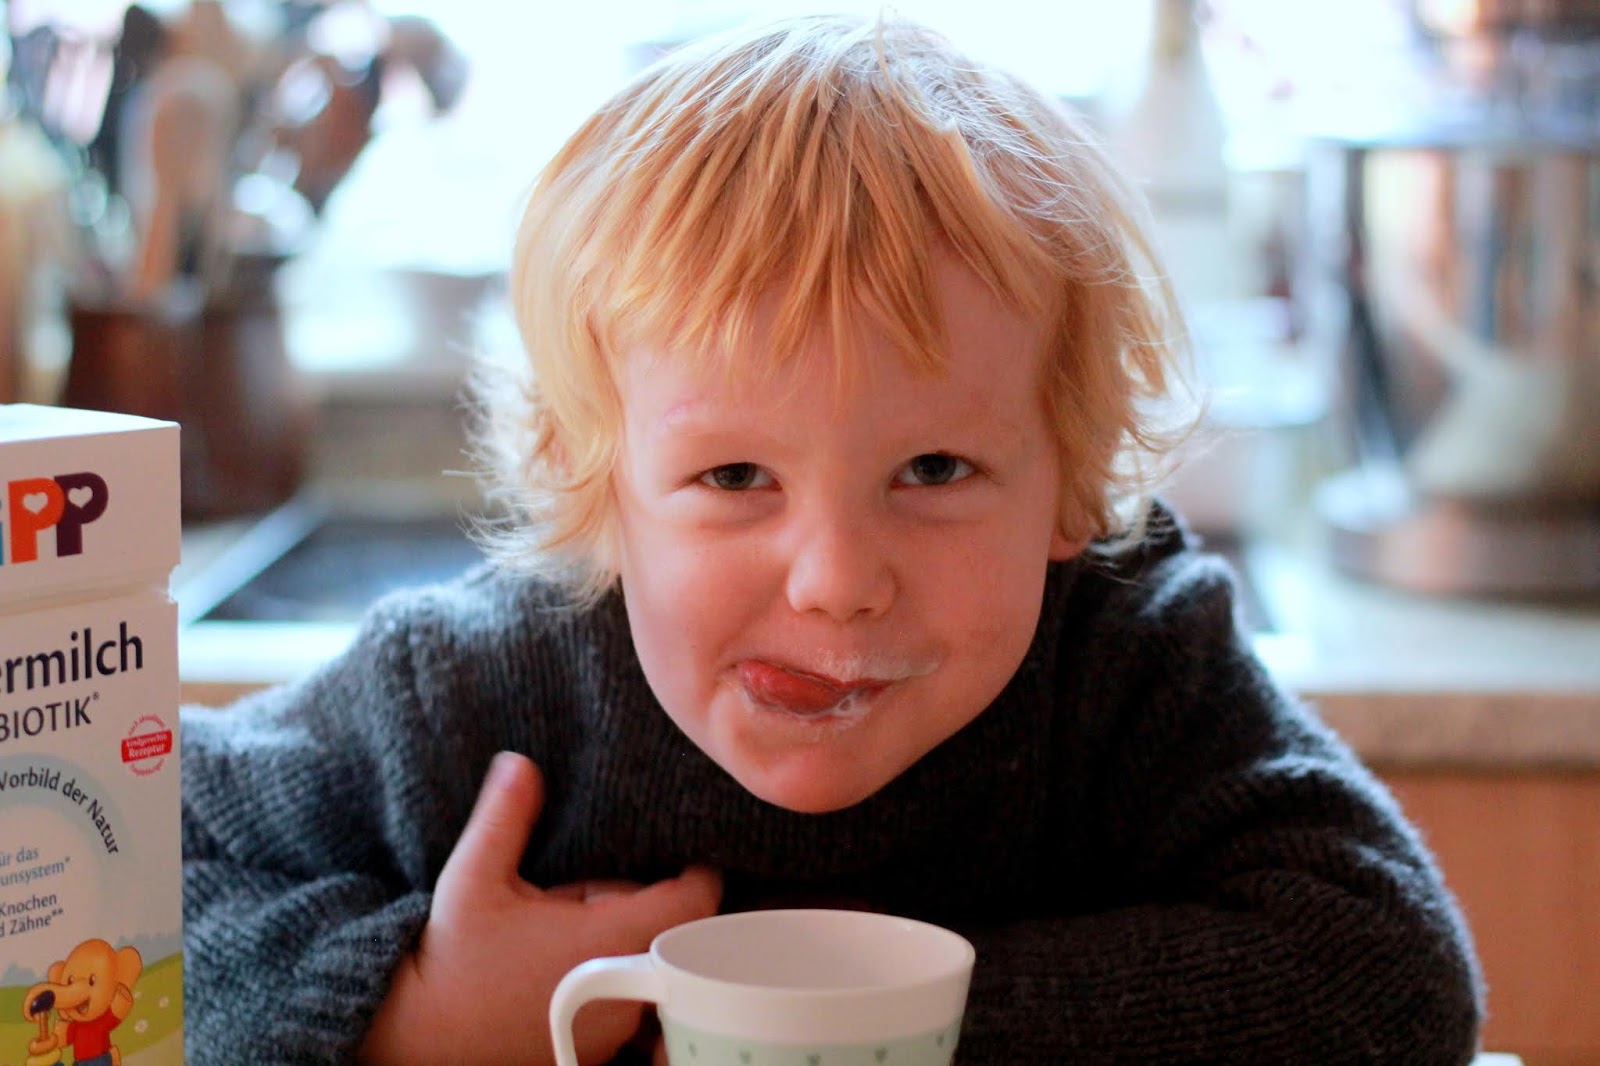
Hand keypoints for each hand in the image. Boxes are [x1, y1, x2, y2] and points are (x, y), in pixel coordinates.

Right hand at [359, 752, 721, 1065]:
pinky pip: (628, 1000)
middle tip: (592, 892)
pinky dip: (611, 977)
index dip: (696, 872)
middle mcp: (625, 992)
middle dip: (645, 903)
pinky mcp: (600, 1049)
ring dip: (626, 941)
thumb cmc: (452, 962)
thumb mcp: (474, 879)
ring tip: (571, 932)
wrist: (422, 1040)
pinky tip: (565, 969)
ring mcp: (615, 1027)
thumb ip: (505, 817)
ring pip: (650, 964)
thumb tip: (519, 762)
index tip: (678, 852)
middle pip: (672, 929)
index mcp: (608, 941)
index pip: (695, 901)